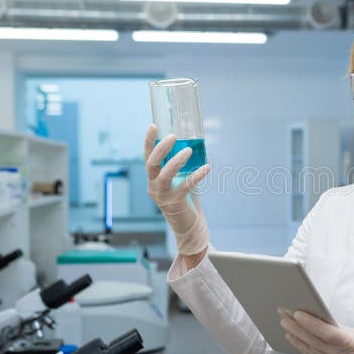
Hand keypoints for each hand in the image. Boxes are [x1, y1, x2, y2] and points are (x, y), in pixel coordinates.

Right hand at [144, 124, 209, 255]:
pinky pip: (185, 187)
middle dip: (161, 148)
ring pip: (164, 175)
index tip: (154, 125)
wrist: (190, 228)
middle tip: (174, 136)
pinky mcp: (175, 204)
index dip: (149, 141)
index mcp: (153, 179)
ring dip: (176, 161)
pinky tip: (207, 168)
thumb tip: (194, 141)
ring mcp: (162, 197)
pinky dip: (196, 176)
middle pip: (152, 164)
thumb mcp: (182, 179)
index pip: (147, 157)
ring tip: (188, 150)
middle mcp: (153, 187)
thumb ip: (184, 165)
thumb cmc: (187, 201)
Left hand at [279, 309, 353, 353]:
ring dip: (299, 341)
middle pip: (318, 344)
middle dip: (298, 329)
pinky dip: (309, 353)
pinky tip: (300, 344)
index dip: (310, 324)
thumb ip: (341, 333)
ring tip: (287, 328)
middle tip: (284, 317)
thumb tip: (318, 324)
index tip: (296, 313)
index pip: (328, 334)